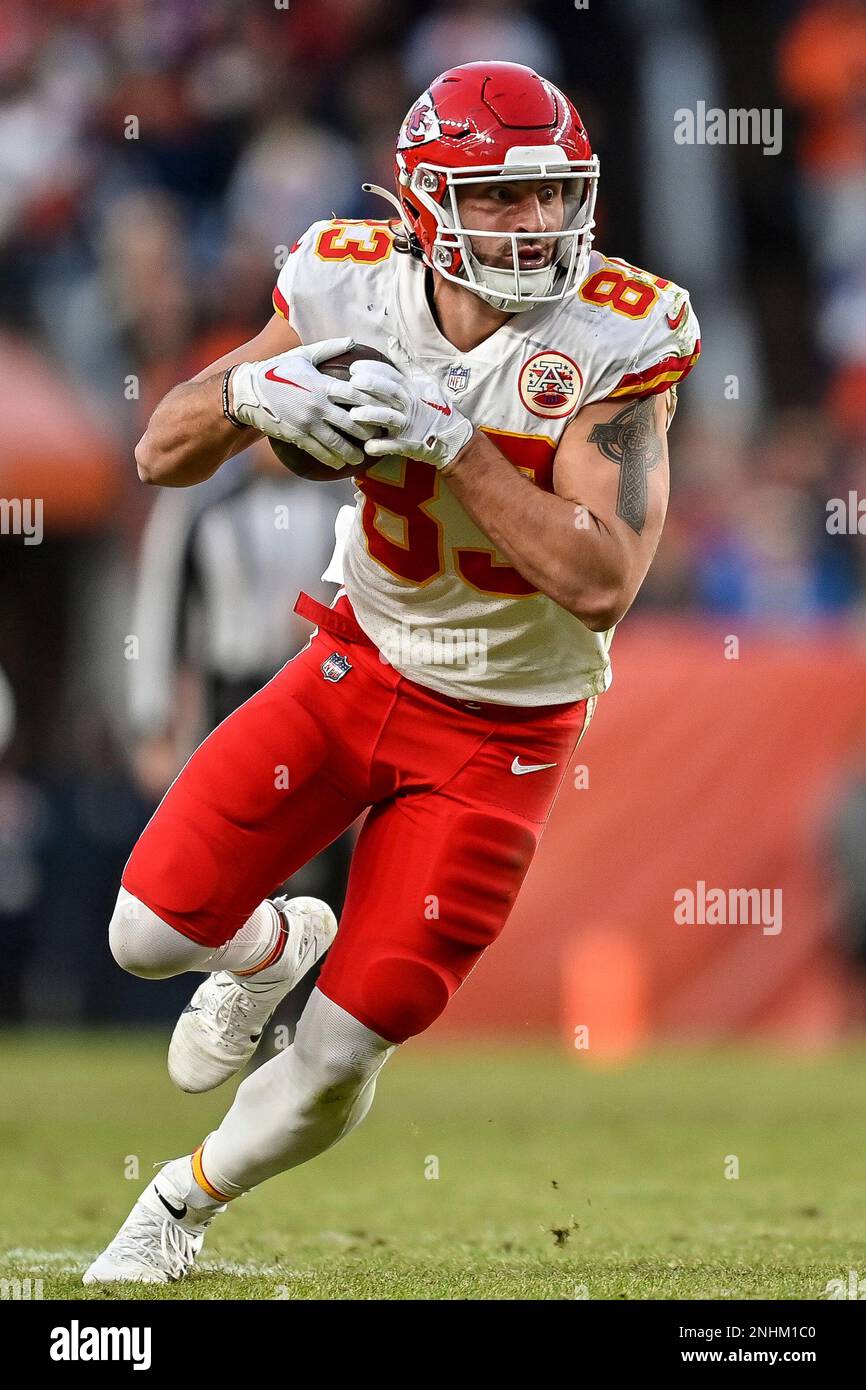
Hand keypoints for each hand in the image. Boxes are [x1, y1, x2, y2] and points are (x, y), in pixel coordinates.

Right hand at [229, 338, 374, 469]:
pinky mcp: (296, 435)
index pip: (355, 394)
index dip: (373, 403)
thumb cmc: (277, 370)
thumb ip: (329, 349)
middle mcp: (317, 405)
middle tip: (379, 438)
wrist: (249, 391)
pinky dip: (330, 459)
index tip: (385, 409)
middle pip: (351, 422)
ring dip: (351, 452)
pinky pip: (317, 451)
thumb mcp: (302, 355)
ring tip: (361, 458)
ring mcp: (307, 422)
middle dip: (367, 432)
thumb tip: (352, 340)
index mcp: (322, 384)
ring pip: (336, 442)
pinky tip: (339, 465)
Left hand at [347, 361, 474, 471]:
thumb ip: (404, 363)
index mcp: (411, 389)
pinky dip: (382, 446)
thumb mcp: (422, 382)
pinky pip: (394, 446)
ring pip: (390, 418)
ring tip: (354, 414)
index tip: (354, 368)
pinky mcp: (409, 445)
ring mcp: (409, 425)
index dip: (373, 369)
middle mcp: (410, 405)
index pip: (392, 375)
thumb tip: (391, 341)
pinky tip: (367, 446)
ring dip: (373, 415)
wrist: (451, 438)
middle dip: (373, 386)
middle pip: (391, 391)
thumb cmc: (433, 408)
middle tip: (353, 382)